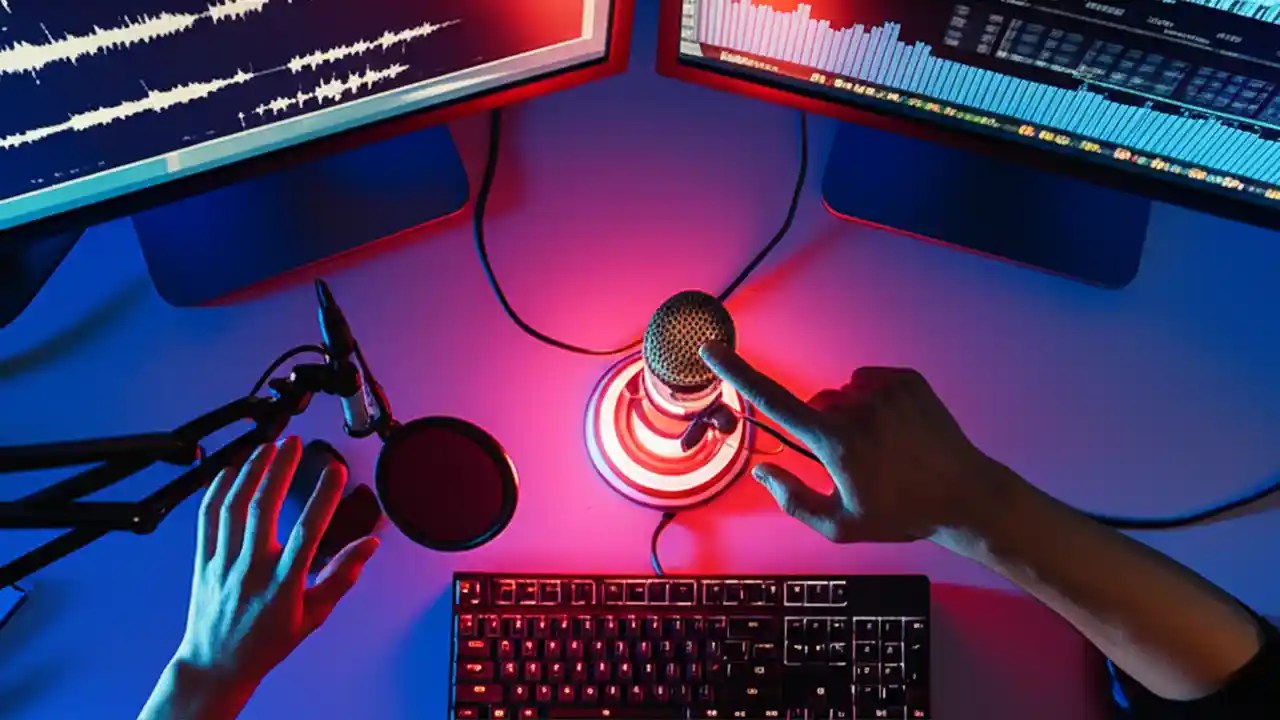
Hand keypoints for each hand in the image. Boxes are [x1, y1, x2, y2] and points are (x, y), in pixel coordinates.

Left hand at [161, 437, 379, 712]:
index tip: (336, 471)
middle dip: (280, 468)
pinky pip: (207, 518)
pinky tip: (232, 470)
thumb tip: (370, 544)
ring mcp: (224, 564)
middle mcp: (252, 571)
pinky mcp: (203, 561)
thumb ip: (343, 576)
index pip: (307, 533)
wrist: (216, 664)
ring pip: (234, 507)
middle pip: (264, 508)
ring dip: (251, 471)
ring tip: (267, 448)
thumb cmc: (268, 642)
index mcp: (284, 585)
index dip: (323, 497)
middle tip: (294, 444)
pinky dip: (217, 489)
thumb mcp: (315, 615)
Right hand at [701, 341, 1005, 545]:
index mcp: (835, 442)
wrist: (964, 497)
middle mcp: (857, 409)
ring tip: (885, 449)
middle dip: (823, 428)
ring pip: (843, 395)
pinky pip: (868, 382)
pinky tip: (897, 430)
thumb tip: (762, 469)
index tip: (711, 348)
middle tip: (857, 462)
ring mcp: (885, 391)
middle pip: (815, 406)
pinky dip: (873, 401)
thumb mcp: (840, 525)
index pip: (774, 401)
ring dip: (851, 415)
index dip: (737, 373)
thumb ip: (793, 499)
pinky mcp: (907, 380)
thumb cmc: (900, 515)